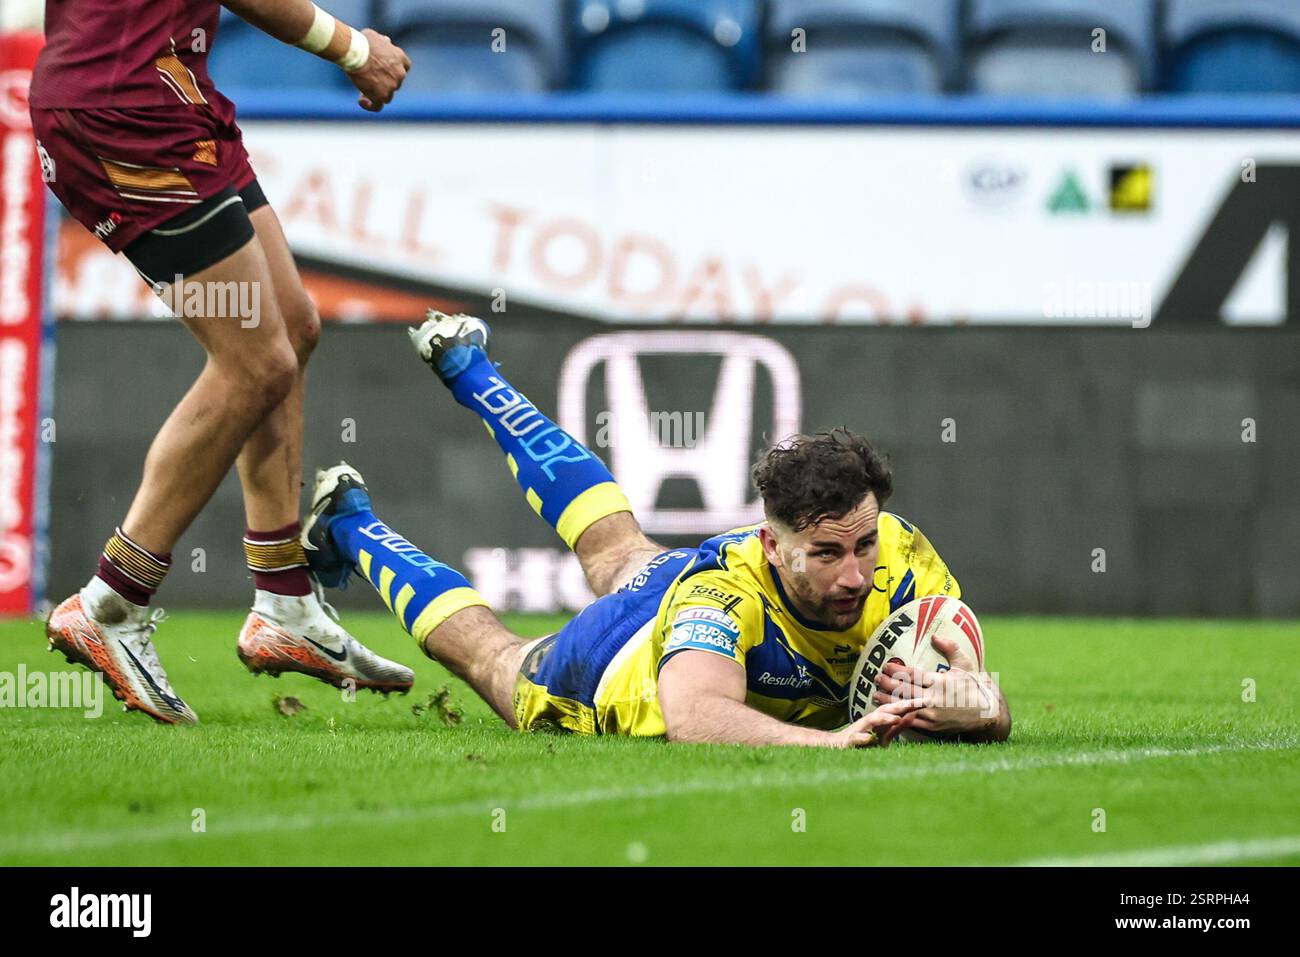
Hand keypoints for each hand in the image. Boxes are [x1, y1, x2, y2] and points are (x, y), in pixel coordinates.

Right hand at [348, 29, 409, 111]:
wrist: (357, 52)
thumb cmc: (362, 42)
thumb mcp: (375, 36)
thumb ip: (383, 42)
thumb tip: (385, 41)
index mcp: (400, 57)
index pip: (405, 67)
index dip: (396, 70)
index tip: (386, 69)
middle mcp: (400, 73)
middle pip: (396, 82)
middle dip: (384, 81)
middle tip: (369, 78)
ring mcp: (392, 86)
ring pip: (388, 95)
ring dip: (377, 93)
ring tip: (362, 88)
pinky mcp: (381, 96)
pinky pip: (378, 106)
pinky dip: (370, 105)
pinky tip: (361, 101)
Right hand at [832, 697, 924, 748]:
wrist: (838, 746)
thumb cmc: (864, 739)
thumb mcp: (884, 734)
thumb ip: (898, 726)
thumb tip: (914, 715)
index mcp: (881, 719)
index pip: (897, 709)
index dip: (911, 704)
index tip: (928, 700)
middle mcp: (871, 720)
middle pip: (886, 709)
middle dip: (900, 705)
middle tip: (916, 703)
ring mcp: (860, 729)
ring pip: (871, 720)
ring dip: (884, 718)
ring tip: (896, 718)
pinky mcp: (850, 740)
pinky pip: (856, 739)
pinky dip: (862, 738)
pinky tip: (868, 739)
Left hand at [873, 636, 998, 736]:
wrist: (986, 713)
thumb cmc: (973, 685)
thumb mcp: (964, 664)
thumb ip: (950, 648)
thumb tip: (934, 635)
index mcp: (940, 682)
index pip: (912, 675)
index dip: (896, 670)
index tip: (885, 666)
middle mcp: (934, 699)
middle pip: (904, 690)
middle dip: (887, 684)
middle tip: (876, 678)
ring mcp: (932, 715)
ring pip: (904, 707)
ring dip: (888, 701)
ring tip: (875, 695)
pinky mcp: (932, 727)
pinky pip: (911, 722)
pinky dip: (898, 717)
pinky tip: (888, 713)